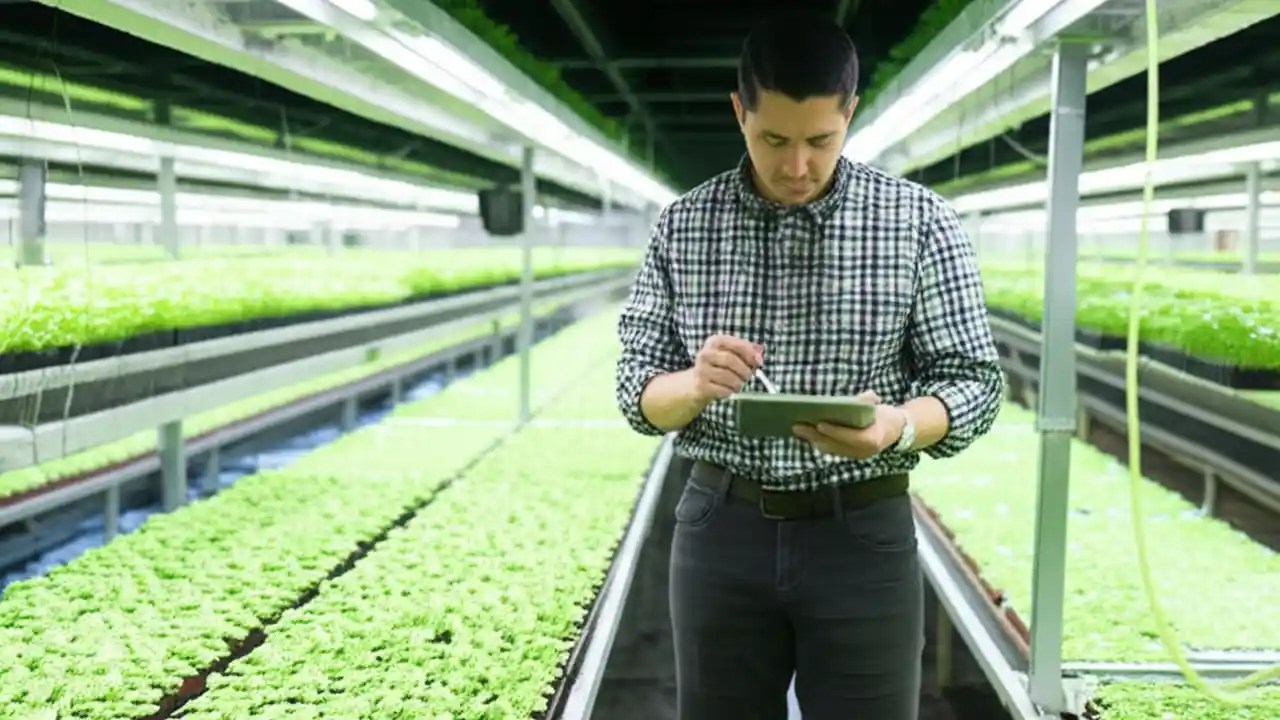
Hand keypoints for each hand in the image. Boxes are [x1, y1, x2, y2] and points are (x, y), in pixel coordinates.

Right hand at [686, 334, 763, 402]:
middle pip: (732, 360)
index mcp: (715, 341)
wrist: (696, 382)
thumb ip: (748, 352)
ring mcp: (701, 370)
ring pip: (728, 377)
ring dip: (738, 383)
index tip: (759, 362)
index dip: (750, 354)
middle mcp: (706, 353)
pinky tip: (728, 389)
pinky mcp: (700, 386)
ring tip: (738, 384)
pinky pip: (723, 390)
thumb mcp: (731, 354)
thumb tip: (759, 356)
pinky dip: (729, 391)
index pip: (737, 345)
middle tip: (748, 376)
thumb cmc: (719, 366)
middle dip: (745, 370)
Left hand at [792, 391, 906, 459]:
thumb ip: (869, 402)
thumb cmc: (885, 415)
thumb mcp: (879, 406)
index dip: (835, 431)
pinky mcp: (850, 456)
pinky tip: (806, 435)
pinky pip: (832, 450)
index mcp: (873, 438)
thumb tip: (859, 399)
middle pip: (835, 445)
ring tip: (797, 430)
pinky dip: (818, 442)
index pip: (852, 437)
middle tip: (797, 425)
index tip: (819, 424)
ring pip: (831, 449)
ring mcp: (856, 456)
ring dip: (812, 440)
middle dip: (815, 435)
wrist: (896, 431)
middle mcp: (864, 451)